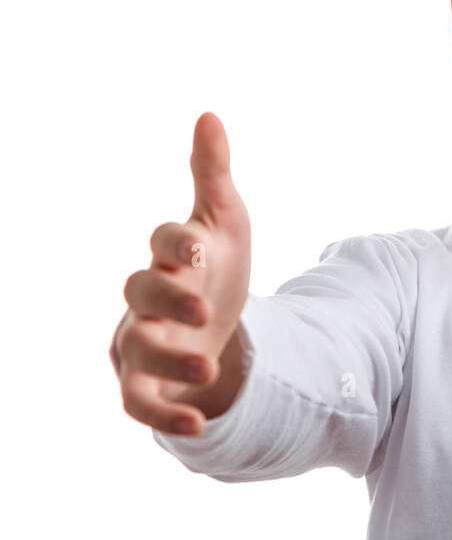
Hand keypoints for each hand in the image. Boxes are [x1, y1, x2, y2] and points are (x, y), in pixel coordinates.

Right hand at [111, 113, 251, 434]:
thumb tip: (209, 114)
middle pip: (141, 292)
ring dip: (169, 360)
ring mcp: (142, 338)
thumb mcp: (226, 222)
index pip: (164, 240)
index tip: (197, 243)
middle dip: (169, 300)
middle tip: (205, 310)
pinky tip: (195, 425)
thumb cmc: (215, 266)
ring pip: (136, 347)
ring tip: (207, 370)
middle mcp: (147, 295)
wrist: (217, 325)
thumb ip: (212, 174)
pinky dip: (163, 414)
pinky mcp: (145, 380)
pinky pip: (139, 401)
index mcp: (171, 253)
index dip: (177, 241)